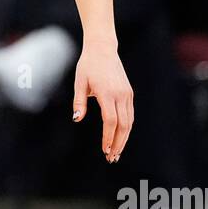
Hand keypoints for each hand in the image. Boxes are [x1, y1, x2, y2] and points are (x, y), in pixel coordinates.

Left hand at [71, 42, 133, 160]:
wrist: (103, 49)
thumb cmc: (87, 65)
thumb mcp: (79, 82)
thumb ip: (79, 101)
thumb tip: (77, 118)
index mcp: (107, 93)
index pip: (110, 121)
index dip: (108, 137)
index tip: (105, 150)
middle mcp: (120, 95)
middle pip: (123, 125)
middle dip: (118, 143)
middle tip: (112, 158)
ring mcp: (126, 94)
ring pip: (129, 121)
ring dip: (124, 138)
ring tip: (116, 152)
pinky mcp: (129, 93)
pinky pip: (130, 114)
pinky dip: (126, 128)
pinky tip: (120, 137)